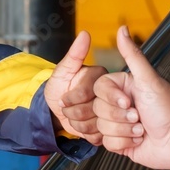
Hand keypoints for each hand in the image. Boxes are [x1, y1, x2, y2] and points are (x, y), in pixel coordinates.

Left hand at [44, 31, 106, 145]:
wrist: (57, 111)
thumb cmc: (59, 88)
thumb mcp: (62, 72)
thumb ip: (74, 54)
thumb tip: (85, 34)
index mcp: (101, 77)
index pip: (87, 91)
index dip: (72, 99)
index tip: (64, 101)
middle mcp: (111, 94)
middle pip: (93, 110)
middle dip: (75, 113)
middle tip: (66, 110)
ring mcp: (112, 112)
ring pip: (97, 125)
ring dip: (79, 125)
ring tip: (72, 117)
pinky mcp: (110, 128)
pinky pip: (100, 136)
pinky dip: (86, 134)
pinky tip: (81, 127)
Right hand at [93, 26, 169, 169]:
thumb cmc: (167, 109)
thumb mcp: (148, 79)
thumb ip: (132, 55)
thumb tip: (122, 29)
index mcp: (121, 87)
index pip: (97, 89)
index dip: (112, 98)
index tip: (129, 102)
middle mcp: (117, 104)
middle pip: (97, 109)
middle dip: (120, 116)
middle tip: (139, 116)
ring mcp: (116, 123)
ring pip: (100, 127)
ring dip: (124, 130)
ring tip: (141, 128)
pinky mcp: (118, 142)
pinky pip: (106, 143)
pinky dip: (124, 143)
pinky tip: (138, 140)